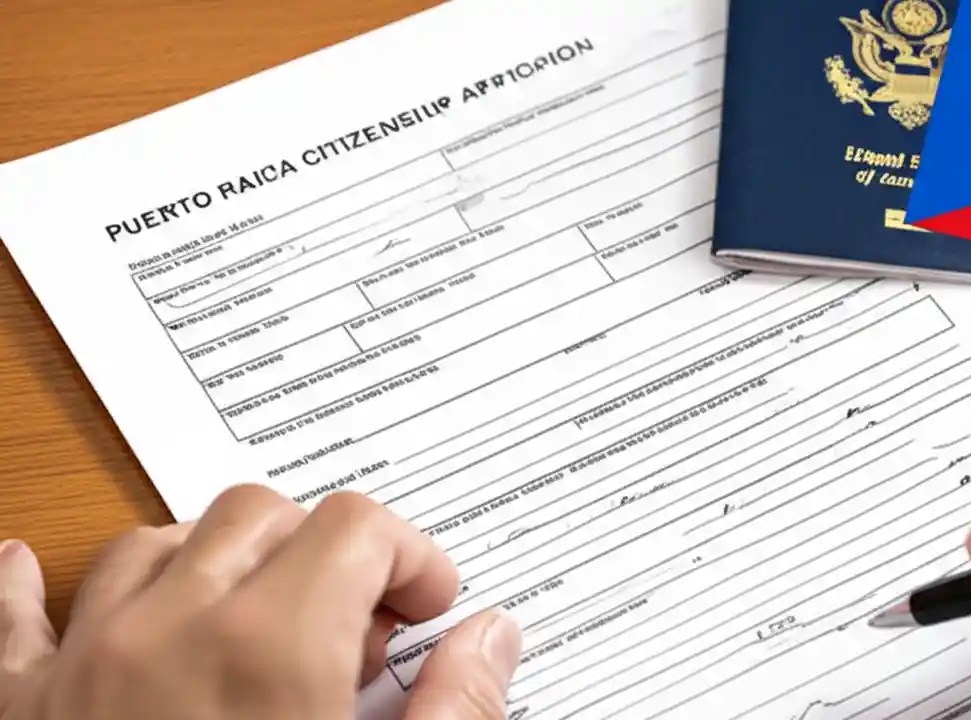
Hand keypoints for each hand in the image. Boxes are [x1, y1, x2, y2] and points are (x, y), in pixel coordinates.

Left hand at [0, 486, 521, 719]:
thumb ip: (457, 713)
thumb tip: (491, 641)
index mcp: (271, 652)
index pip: (357, 526)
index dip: (413, 557)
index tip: (425, 606)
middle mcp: (168, 637)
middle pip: (261, 515)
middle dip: (326, 553)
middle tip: (356, 632)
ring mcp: (82, 671)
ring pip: (152, 544)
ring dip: (213, 562)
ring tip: (252, 619)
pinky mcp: (20, 718)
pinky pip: (9, 621)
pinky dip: (26, 589)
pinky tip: (30, 570)